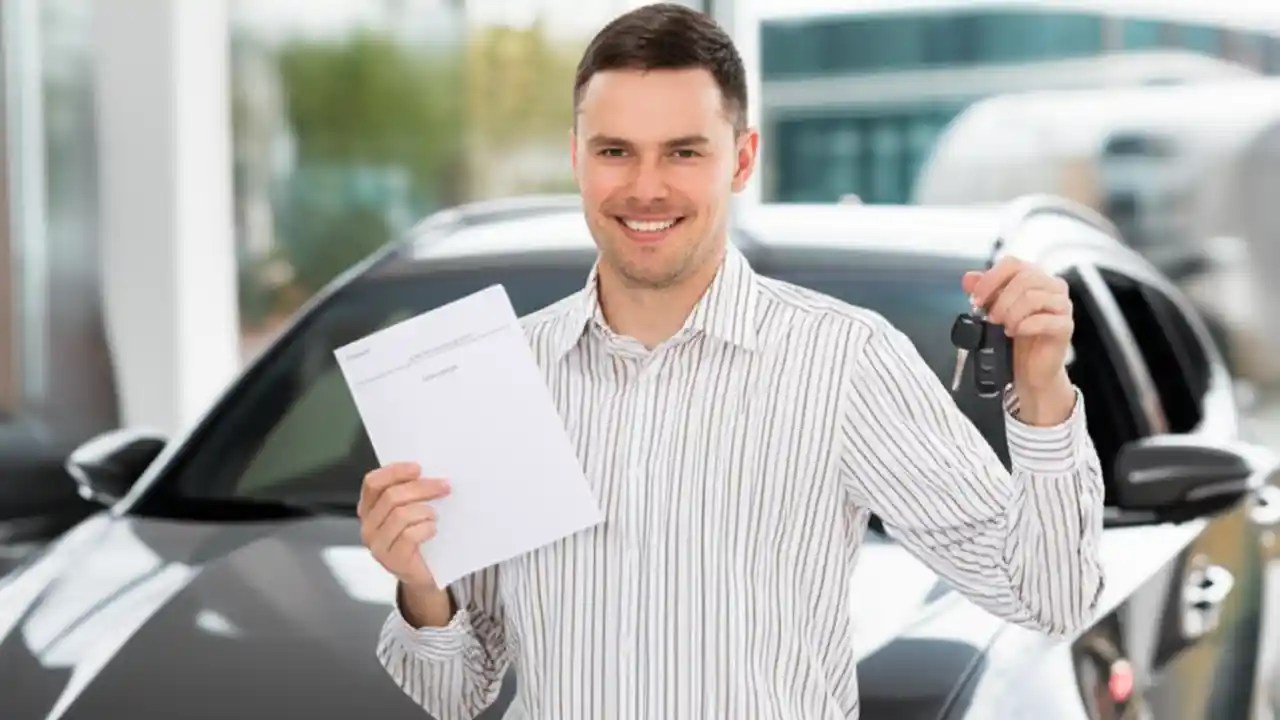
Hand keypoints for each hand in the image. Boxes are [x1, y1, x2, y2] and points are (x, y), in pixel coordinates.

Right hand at [357, 461, 451, 590]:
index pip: (372, 483)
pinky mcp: (393, 560)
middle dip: (421, 487)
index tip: (418, 468)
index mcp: (368, 509)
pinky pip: (409, 536)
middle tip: (443, 486)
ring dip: (424, 510)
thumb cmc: (417, 537)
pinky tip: (432, 529)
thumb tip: (428, 473)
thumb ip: (409, 493)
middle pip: (391, 496)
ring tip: (435, 514)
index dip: (395, 472)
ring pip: (400, 515)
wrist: (422, 573)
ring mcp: (378, 545)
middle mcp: (368, 527)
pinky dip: (425, 528)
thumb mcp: (408, 511)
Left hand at [963, 257, 1075, 423]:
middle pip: (1025, 278)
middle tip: (991, 318)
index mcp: (1034, 277)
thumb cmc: (1016, 337)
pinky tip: (1015, 332)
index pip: (1012, 263)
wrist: (1030, 368)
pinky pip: (1045, 320)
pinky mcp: (1065, 326)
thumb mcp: (994, 310)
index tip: (976, 298)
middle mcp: (1052, 287)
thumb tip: (969, 278)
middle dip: (1001, 300)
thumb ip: (984, 292)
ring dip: (1012, 313)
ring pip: (1034, 297)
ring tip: (1004, 327)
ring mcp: (1062, 306)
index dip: (991, 278)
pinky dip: (1024, 326)